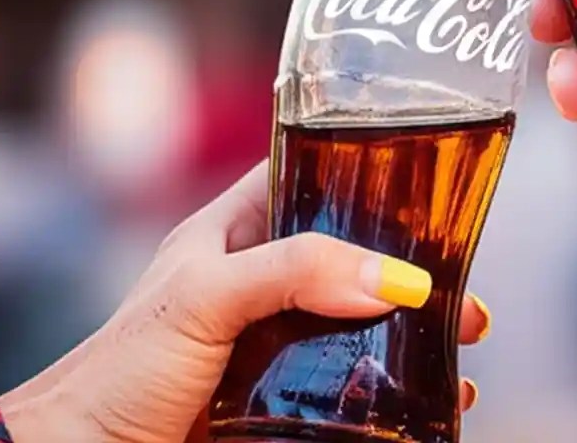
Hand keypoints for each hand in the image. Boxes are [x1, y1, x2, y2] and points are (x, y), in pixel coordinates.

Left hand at [0, 162, 490, 442]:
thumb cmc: (115, 373)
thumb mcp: (204, 299)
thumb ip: (293, 272)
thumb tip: (391, 277)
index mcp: (232, 236)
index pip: (306, 178)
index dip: (362, 172)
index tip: (427, 183)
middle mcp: (257, 284)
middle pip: (351, 260)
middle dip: (411, 272)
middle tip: (461, 293)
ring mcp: (271, 345)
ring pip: (357, 326)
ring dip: (411, 335)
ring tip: (461, 344)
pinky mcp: (279, 403)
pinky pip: (348, 389)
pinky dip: (392, 392)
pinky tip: (430, 399)